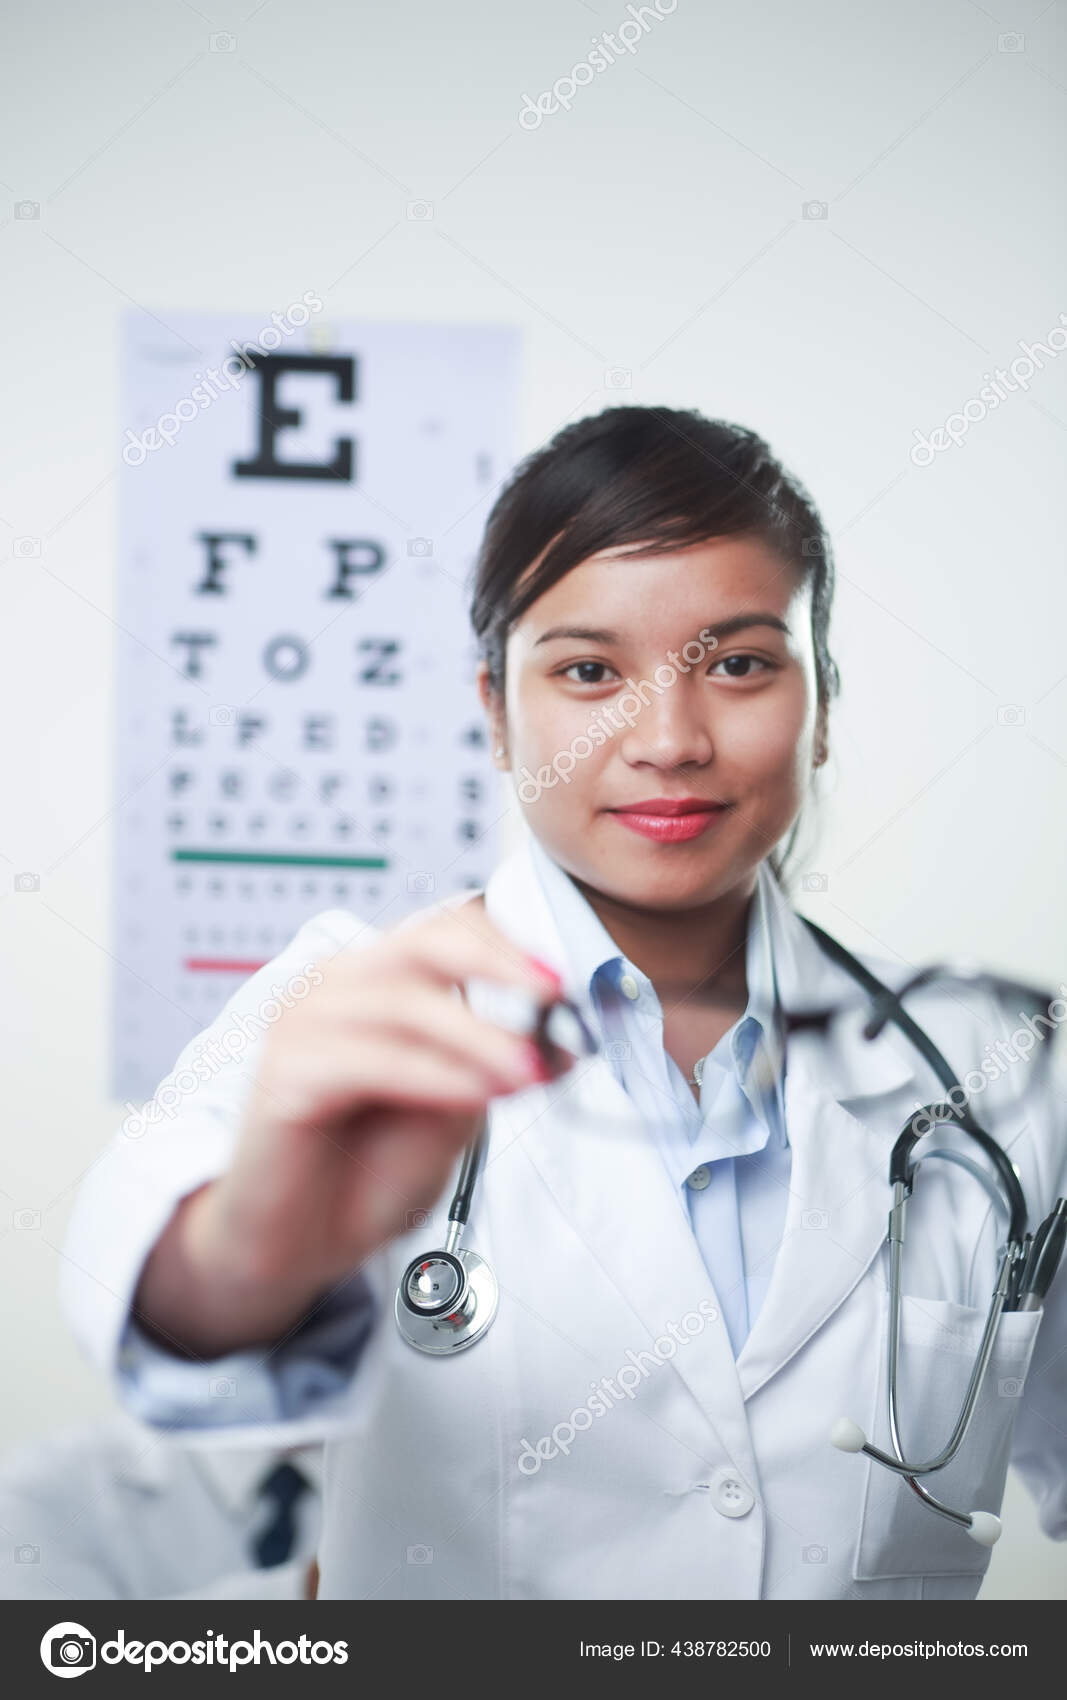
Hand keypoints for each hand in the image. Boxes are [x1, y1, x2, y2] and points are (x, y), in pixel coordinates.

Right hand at [133, 901, 566, 1357]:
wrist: (297, 1245)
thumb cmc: (365, 1174)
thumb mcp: (452, 1111)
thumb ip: (491, 1066)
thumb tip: (560, 1040)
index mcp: (374, 981)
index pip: (446, 929)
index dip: (509, 948)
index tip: (561, 985)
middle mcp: (335, 988)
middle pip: (424, 944)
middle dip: (499, 968)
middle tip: (551, 1002)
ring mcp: (302, 1024)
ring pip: (403, 1002)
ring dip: (478, 1036)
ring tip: (528, 1072)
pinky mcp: (285, 1073)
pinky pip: (372, 1060)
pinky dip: (435, 1075)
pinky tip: (477, 1095)